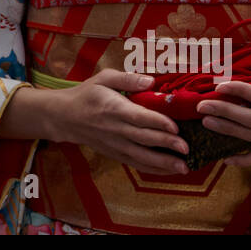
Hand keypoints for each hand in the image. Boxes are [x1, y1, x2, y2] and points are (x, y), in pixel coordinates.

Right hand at [44, 69, 189, 174]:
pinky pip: (135, 164)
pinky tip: (169, 171)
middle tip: (186, 149)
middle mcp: (115, 129)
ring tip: (183, 167)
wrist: (65, 116)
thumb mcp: (103, 78)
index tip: (175, 126)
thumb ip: (127, 79)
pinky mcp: (115, 153)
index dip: (157, 122)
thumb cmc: (87, 94)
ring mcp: (115, 144)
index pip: (138, 117)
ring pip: (141, 156)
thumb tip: (151, 81)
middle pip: (143, 139)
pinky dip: (153, 169)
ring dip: (163, 163)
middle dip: (166, 145)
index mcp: (114, 109)